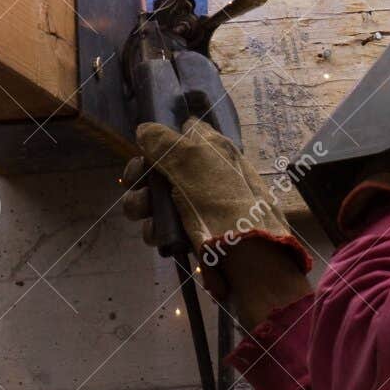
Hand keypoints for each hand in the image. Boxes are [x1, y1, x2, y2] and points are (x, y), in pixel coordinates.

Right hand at [121, 117, 311, 324]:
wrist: (253, 260)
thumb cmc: (225, 204)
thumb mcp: (193, 162)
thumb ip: (164, 142)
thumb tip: (144, 130)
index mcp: (212, 148)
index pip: (182, 131)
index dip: (159, 141)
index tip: (142, 151)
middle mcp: (205, 173)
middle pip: (161, 167)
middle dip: (142, 178)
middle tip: (137, 188)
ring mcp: (200, 204)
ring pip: (158, 198)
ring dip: (143, 205)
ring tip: (144, 216)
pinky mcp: (195, 232)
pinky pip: (166, 225)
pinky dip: (157, 229)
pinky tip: (158, 236)